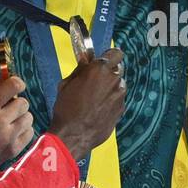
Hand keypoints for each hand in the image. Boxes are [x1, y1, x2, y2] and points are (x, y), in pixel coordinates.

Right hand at [0, 76, 33, 166]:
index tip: (16, 86)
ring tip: (11, 123)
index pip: (12, 86)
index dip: (17, 84)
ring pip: (29, 118)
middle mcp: (0, 121)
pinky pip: (30, 133)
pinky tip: (14, 133)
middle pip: (24, 103)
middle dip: (17, 105)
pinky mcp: (14, 150)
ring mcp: (9, 137)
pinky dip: (24, 131)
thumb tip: (10, 87)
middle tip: (9, 110)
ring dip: (22, 118)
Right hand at [47, 48, 126, 162]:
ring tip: (96, 98)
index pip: (116, 53)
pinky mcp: (121, 109)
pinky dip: (111, 101)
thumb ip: (80, 70)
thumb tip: (86, 61)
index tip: (103, 61)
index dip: (109, 57)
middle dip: (109, 71)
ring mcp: (119, 95)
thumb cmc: (66, 109)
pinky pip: (118, 99)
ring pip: (119, 84)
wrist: (73, 135)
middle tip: (98, 79)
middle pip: (119, 68)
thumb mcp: (66, 84)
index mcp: (100, 69)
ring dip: (111, 87)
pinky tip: (98, 109)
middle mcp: (114, 80)